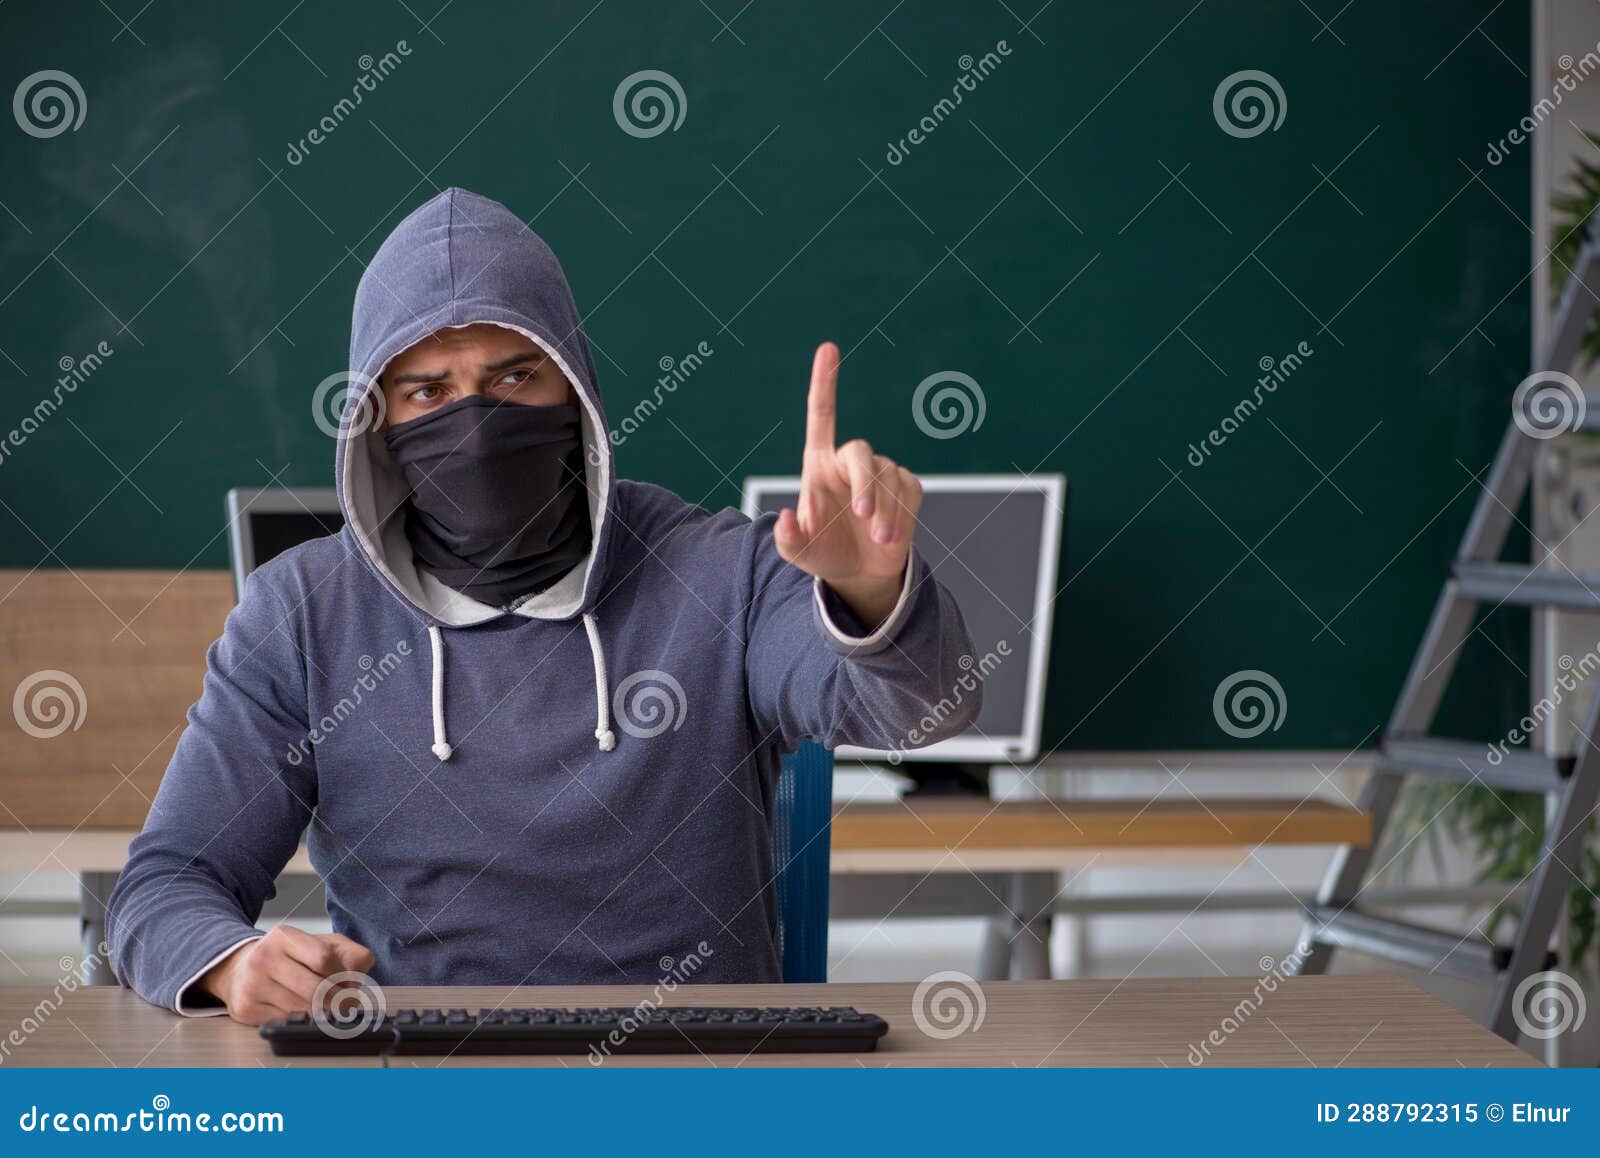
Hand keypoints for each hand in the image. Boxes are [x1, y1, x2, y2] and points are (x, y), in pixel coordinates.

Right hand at [199, 925, 374, 1025]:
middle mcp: (264, 958)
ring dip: (323, 1013)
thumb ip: (349, 953)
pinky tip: (304, 1013)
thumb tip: (360, 972)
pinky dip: (301, 1021)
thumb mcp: (321, 944)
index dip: (343, 975)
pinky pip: (285, 1021)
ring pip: (302, 1009)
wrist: (240, 971)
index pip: (324, 958)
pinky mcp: (246, 1008)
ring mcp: (252, 984)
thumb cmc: (289, 958)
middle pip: (315, 989)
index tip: (350, 983)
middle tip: (347, 1004)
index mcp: (284, 936)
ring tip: (328, 1007)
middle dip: (338, 1000)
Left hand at [774, 342, 921, 628]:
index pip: (822, 416)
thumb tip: (784, 516)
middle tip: (862, 515)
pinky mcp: (906, 488)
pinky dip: (902, 516)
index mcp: (819, 465)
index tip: (828, 348)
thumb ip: (787, 538)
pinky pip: (909, 491)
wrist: (859, 573)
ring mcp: (881, 473)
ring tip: (878, 539)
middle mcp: (850, 462)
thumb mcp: (798, 553)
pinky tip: (891, 537)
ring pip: (889, 476)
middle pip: (861, 452)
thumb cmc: (824, 553)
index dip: (825, 382)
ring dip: (884, 511)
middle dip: (865, 483)